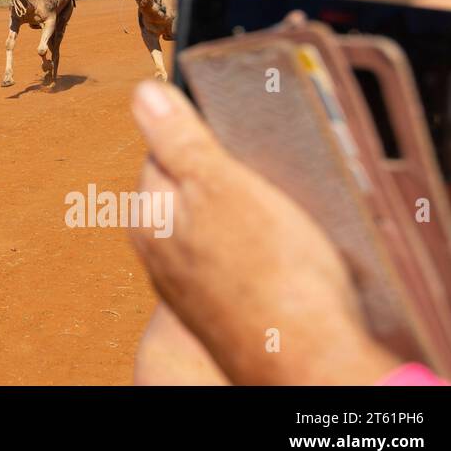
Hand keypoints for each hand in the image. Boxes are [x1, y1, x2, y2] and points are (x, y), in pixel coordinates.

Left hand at [128, 80, 398, 384]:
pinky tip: (286, 254)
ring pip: (216, 224)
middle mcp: (158, 251)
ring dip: (246, 213)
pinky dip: (260, 249)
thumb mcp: (220, 183)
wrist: (307, 358)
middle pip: (190, 187)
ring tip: (283, 216)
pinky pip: (238, 258)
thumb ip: (178, 137)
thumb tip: (143, 91)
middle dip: (225, 174)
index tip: (240, 138)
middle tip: (268, 176)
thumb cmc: (269, 274)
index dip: (205, 136)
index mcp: (148, 214)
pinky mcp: (224, 305)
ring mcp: (190, 282)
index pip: (161, 149)